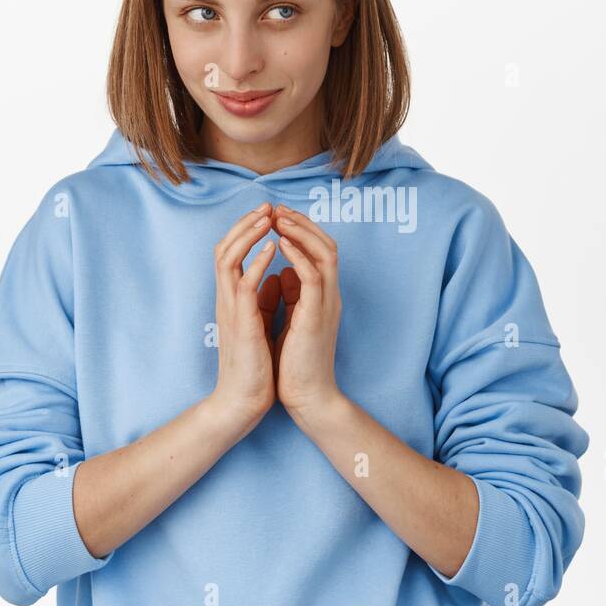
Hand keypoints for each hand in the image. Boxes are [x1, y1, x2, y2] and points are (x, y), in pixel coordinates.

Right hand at [209, 201, 282, 432]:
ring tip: (267, 217)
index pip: (232, 253)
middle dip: (246, 223)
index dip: (248, 230)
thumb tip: (277, 276)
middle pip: (225, 247)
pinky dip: (256, 263)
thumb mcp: (261, 323)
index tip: (270, 214)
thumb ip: (265, 298)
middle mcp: (226, 299)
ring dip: (248, 234)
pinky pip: (243, 284)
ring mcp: (230, 309)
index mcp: (233, 299)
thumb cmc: (255, 366)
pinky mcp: (240, 323)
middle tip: (267, 205)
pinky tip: (272, 249)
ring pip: (227, 258)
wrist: (244, 400)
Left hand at [269, 204, 343, 419]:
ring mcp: (327, 305)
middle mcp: (329, 296)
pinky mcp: (317, 316)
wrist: (307, 397)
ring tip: (278, 218)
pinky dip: (299, 256)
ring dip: (301, 232)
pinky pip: (313, 277)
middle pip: (327, 244)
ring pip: (325, 254)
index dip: (300, 230)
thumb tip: (280, 273)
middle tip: (276, 209)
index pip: (319, 251)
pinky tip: (282, 245)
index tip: (275, 217)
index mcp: (322, 297)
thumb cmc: (296, 364)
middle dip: (301, 223)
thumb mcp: (291, 321)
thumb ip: (290, 296)